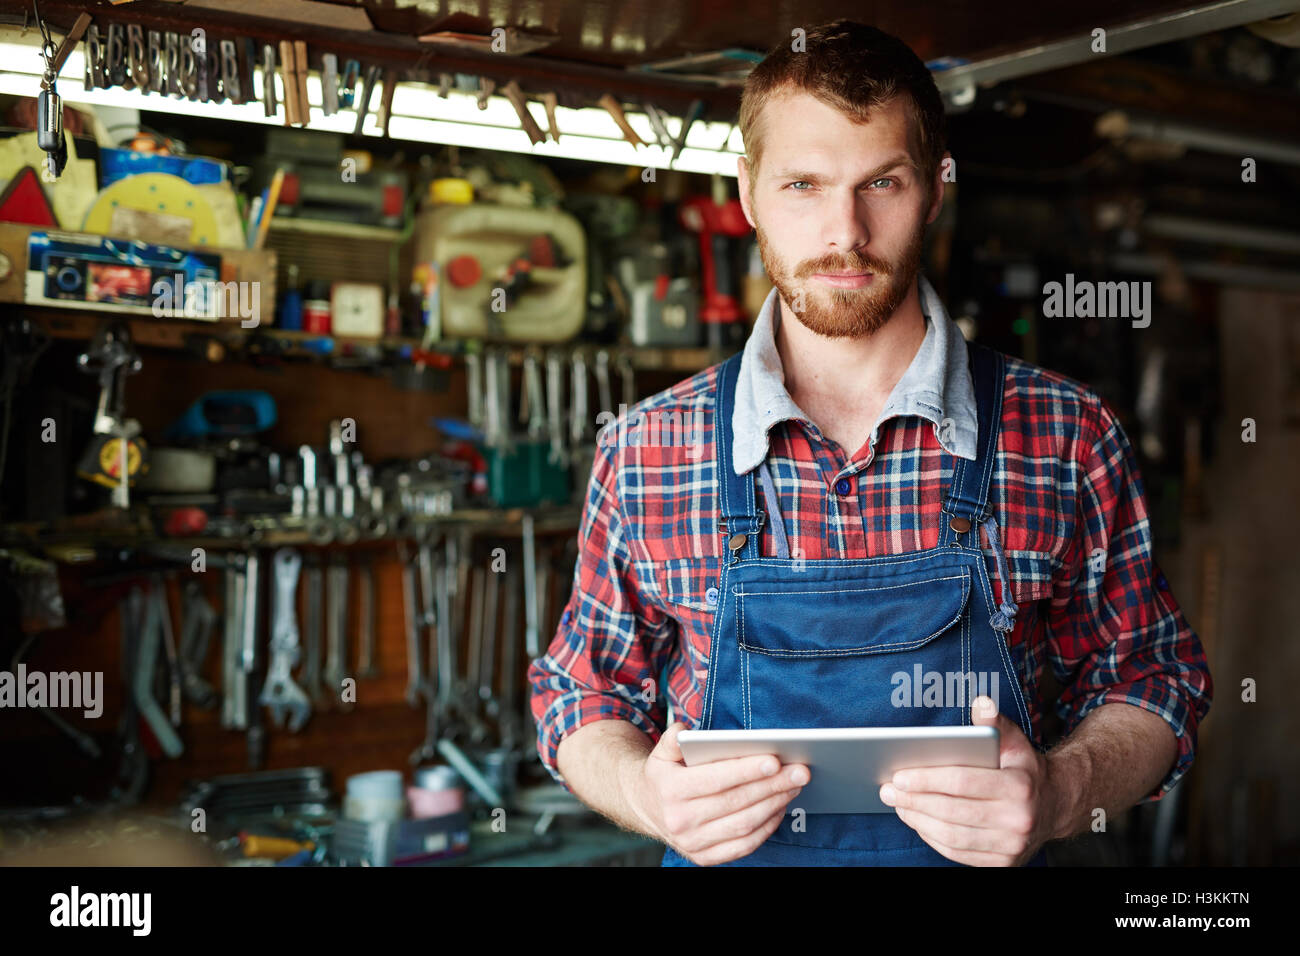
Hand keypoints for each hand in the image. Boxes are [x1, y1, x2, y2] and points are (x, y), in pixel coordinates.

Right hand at [624, 722, 808, 865]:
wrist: (645, 808)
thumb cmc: (664, 774)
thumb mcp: (662, 751)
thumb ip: (673, 739)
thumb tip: (685, 731)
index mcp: (670, 790)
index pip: (715, 780)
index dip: (746, 770)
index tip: (774, 760)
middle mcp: (680, 820)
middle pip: (736, 802)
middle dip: (772, 785)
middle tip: (800, 771)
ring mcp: (692, 843)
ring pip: (744, 825)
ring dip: (774, 804)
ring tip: (795, 786)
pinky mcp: (704, 857)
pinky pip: (743, 845)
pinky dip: (766, 828)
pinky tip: (780, 808)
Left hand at [879, 696, 1060, 865]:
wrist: (1054, 806)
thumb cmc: (1024, 769)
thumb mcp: (1014, 742)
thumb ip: (994, 722)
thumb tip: (981, 703)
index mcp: (1020, 787)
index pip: (962, 782)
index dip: (926, 779)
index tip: (898, 775)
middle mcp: (1019, 821)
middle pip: (952, 811)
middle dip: (913, 800)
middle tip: (887, 790)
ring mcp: (1011, 847)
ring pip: (951, 836)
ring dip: (918, 820)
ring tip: (898, 804)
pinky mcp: (1002, 864)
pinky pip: (958, 853)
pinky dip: (932, 837)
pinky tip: (917, 821)